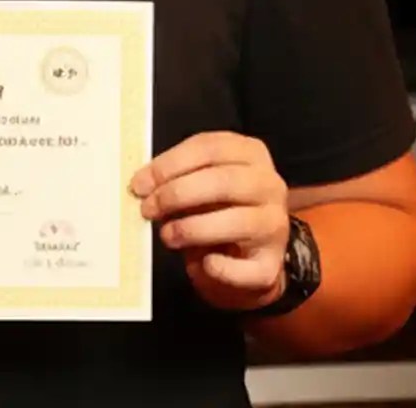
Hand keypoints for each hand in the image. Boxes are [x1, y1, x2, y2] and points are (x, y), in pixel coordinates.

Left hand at [130, 131, 289, 311]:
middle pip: (224, 181)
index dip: (170, 165)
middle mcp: (269, 184)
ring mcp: (275, 224)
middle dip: (178, 194)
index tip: (140, 183)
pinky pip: (248, 268)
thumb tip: (142, 185)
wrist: (245, 255)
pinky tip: (203, 264)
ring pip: (237, 221)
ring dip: (192, 229)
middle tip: (148, 208)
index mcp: (250, 154)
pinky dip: (222, 267)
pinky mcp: (271, 263)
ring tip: (167, 235)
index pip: (210, 148)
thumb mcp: (198, 183)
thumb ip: (175, 178)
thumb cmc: (215, 209)